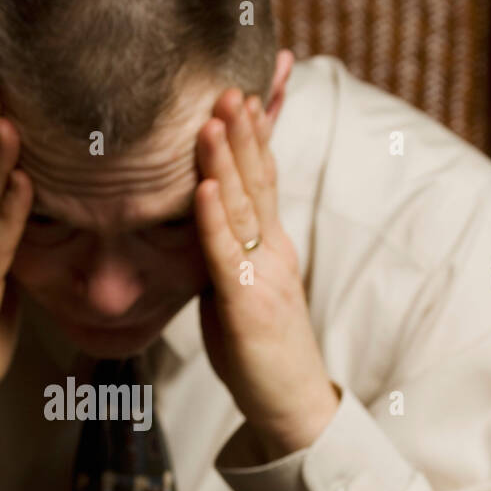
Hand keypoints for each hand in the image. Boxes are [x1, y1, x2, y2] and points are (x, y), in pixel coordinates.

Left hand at [194, 81, 339, 461]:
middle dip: (242, 131)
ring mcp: (263, 275)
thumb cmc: (261, 353)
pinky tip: (203, 186)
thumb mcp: (238, 293)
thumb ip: (224, 258)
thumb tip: (198, 231)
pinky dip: (214, 218)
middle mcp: (273, 251)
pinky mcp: (247, 304)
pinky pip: (227, 254)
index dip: (251, 137)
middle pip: (257, 180)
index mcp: (271, 247)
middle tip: (228, 83)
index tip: (238, 95)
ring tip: (214, 116)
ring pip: (244, 207)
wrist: (291, 406)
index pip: (261, 181)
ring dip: (227, 160)